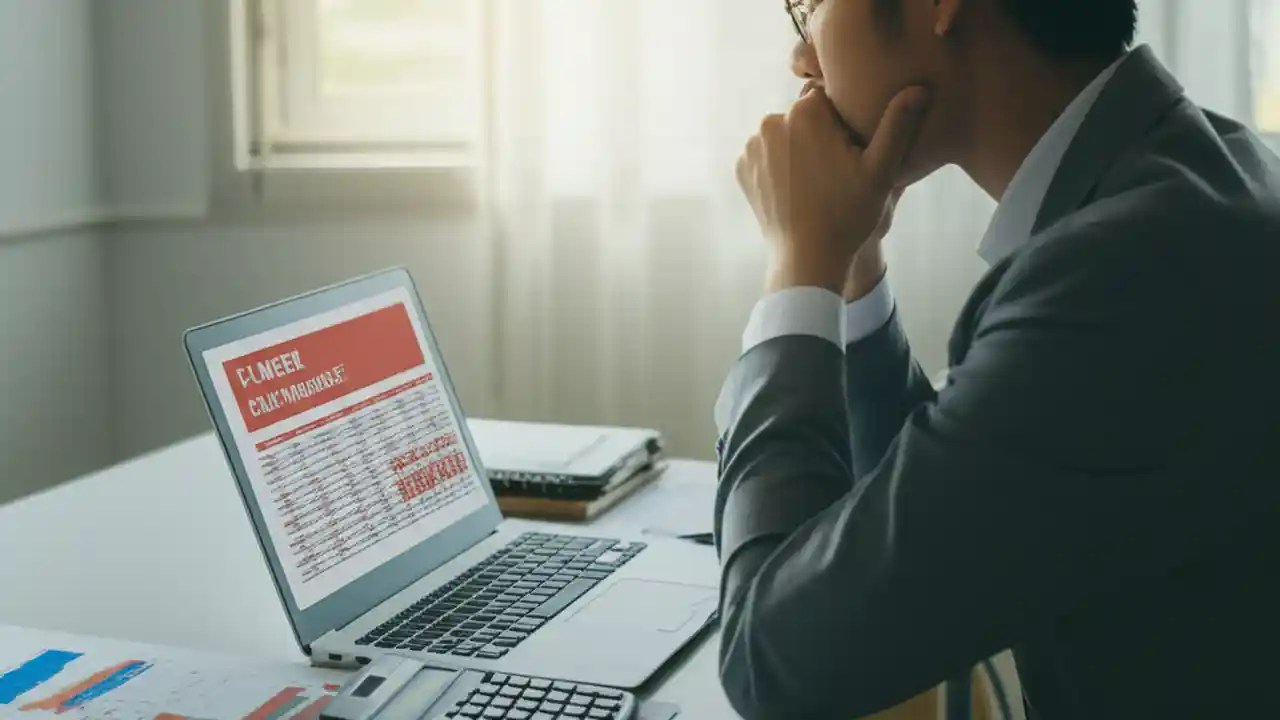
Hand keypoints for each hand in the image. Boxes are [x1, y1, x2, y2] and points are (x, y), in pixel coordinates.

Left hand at [736, 86, 929, 293]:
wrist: (807, 258)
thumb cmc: (848, 214)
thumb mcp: (881, 169)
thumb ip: (897, 124)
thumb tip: (919, 87)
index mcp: (805, 113)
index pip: (827, 99)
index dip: (841, 122)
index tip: (850, 149)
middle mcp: (771, 122)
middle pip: (802, 117)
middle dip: (817, 134)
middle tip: (835, 169)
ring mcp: (752, 146)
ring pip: (783, 136)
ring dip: (796, 149)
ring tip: (815, 181)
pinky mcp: (742, 168)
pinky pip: (765, 156)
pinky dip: (778, 166)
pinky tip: (795, 188)